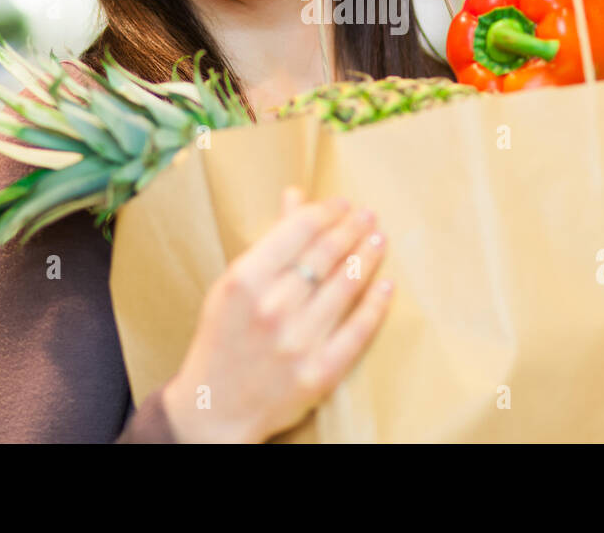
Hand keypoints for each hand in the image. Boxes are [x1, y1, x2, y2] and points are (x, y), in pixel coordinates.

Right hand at [161, 186, 393, 442]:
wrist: (216, 408)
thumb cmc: (224, 338)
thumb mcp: (234, 284)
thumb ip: (269, 241)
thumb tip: (296, 195)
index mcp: (245, 280)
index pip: (298, 230)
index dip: (327, 212)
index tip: (344, 203)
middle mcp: (272, 307)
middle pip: (326, 254)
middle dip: (352, 229)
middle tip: (369, 216)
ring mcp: (298, 341)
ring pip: (346, 285)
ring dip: (368, 256)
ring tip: (379, 240)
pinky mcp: (320, 372)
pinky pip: (359, 329)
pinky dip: (377, 303)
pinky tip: (387, 284)